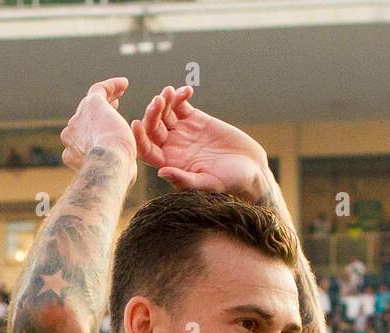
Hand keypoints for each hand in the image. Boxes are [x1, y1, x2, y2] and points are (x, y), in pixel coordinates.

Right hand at [60, 78, 135, 174]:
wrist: (108, 165)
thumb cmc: (114, 178)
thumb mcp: (113, 178)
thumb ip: (116, 171)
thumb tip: (126, 174)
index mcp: (73, 154)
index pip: (84, 140)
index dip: (96, 133)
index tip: (109, 130)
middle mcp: (70, 135)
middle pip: (84, 121)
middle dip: (99, 114)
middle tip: (115, 105)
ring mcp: (78, 119)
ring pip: (92, 104)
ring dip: (106, 98)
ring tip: (120, 91)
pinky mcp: (91, 105)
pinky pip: (99, 90)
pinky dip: (112, 87)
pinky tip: (124, 84)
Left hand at [132, 85, 268, 198]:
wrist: (253, 170)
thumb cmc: (233, 183)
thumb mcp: (210, 183)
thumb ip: (185, 180)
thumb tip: (161, 172)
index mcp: (171, 164)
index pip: (146, 150)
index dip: (139, 137)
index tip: (136, 123)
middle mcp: (173, 147)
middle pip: (152, 127)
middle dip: (152, 113)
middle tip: (158, 101)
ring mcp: (183, 132)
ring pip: (164, 113)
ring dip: (164, 101)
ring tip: (171, 92)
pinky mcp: (196, 120)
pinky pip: (180, 104)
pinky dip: (180, 96)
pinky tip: (187, 91)